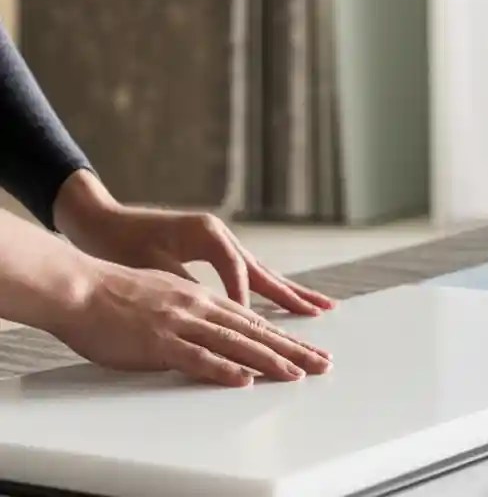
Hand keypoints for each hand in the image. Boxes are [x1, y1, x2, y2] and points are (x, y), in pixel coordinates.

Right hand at [51, 258, 331, 386]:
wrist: (76, 285)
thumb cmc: (113, 293)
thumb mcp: (163, 295)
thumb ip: (190, 311)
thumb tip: (208, 328)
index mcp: (201, 297)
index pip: (253, 320)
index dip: (284, 336)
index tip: (310, 350)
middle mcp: (200, 306)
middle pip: (256, 330)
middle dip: (293, 348)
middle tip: (324, 364)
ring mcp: (182, 322)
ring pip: (236, 342)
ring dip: (270, 360)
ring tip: (300, 373)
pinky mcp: (159, 339)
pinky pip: (198, 356)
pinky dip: (224, 367)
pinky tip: (246, 377)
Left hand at [53, 170, 334, 314]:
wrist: (98, 220)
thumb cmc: (119, 243)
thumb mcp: (151, 266)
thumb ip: (186, 288)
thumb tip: (214, 311)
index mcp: (208, 234)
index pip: (238, 274)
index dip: (245, 303)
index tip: (253, 333)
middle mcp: (222, 236)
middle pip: (265, 272)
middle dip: (295, 296)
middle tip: (324, 313)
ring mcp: (222, 243)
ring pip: (263, 274)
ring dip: (291, 293)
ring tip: (322, 308)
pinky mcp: (215, 253)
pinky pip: (250, 276)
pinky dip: (270, 290)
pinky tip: (286, 301)